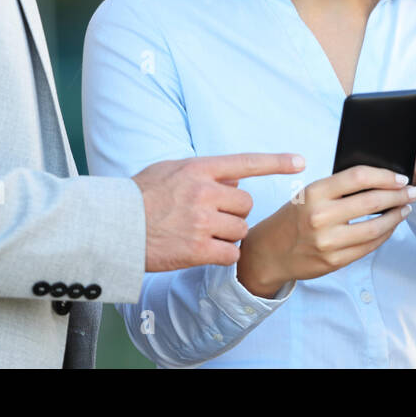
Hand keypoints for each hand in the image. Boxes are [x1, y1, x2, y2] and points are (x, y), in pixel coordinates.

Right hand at [133, 153, 304, 272]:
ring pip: (240, 230)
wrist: (115, 228)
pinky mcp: (199, 249)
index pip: (245, 162)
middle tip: (211, 217)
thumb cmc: (140, 197)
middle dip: (235, 212)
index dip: (276, 161)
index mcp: (199, 169)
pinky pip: (231, 253)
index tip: (300, 161)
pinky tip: (203, 251)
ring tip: (202, 234)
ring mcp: (202, 222)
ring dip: (228, 235)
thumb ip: (203, 172)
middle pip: (246, 204)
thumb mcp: (170, 170)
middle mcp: (204, 192)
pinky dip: (222, 255)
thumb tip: (235, 178)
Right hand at [237, 165, 415, 297]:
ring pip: (375, 227)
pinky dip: (384, 234)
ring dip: (396, 216)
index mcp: (314, 193)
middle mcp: (321, 217)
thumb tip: (378, 181)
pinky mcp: (334, 261)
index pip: (358, 177)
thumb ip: (337, 189)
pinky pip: (368, 247)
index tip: (400, 177)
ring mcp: (328, 242)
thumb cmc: (292, 218)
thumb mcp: (307, 195)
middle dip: (398, 195)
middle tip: (413, 192)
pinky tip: (390, 226)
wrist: (269, 253)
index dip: (385, 175)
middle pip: (372, 201)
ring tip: (405, 209)